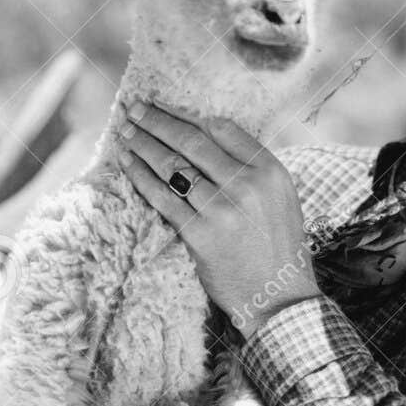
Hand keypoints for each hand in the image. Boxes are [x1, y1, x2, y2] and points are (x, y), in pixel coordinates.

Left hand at [115, 99, 320, 334]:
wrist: (279, 298)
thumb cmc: (278, 248)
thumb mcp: (280, 199)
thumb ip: (252, 169)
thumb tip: (206, 138)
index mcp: (271, 171)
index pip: (222, 129)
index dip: (187, 114)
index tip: (164, 107)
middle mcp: (247, 185)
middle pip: (192, 142)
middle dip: (157, 122)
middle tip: (135, 110)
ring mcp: (222, 209)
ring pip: (173, 166)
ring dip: (143, 145)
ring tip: (126, 133)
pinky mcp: (200, 235)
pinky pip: (162, 197)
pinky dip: (141, 177)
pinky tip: (128, 164)